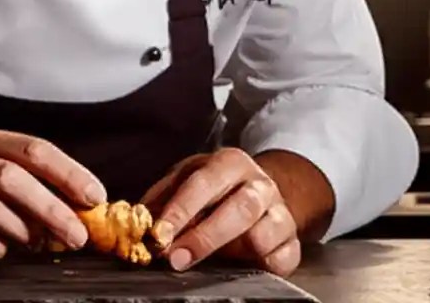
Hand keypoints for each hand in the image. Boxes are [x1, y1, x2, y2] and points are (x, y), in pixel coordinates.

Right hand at [0, 129, 106, 258]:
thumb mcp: (1, 177)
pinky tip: (1, 252)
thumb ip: (40, 188)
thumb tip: (89, 213)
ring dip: (21, 229)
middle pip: (10, 176)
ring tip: (39, 244)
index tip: (95, 198)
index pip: (34, 149)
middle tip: (77, 235)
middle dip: (50, 207)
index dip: (68, 173)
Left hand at [141, 147, 299, 276]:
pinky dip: (263, 266)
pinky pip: (283, 258)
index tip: (159, 235)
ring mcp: (280, 212)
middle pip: (238, 209)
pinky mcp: (292, 240)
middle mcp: (259, 184)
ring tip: (211, 260)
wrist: (258, 192)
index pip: (203, 184)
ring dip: (232, 252)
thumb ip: (161, 199)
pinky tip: (245, 265)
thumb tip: (136, 221)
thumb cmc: (213, 190)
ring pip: (263, 235)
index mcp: (229, 163)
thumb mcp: (185, 181)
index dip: (180, 211)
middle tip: (176, 259)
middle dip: (203, 238)